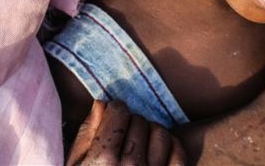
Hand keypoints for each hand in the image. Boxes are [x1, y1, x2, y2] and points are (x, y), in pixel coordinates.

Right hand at [67, 100, 185, 165]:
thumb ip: (86, 135)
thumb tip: (101, 103)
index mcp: (103, 162)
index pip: (119, 112)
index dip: (115, 111)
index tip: (113, 116)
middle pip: (139, 122)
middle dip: (131, 123)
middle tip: (124, 134)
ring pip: (161, 133)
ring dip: (151, 132)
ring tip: (141, 142)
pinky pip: (178, 153)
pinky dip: (170, 146)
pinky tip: (157, 152)